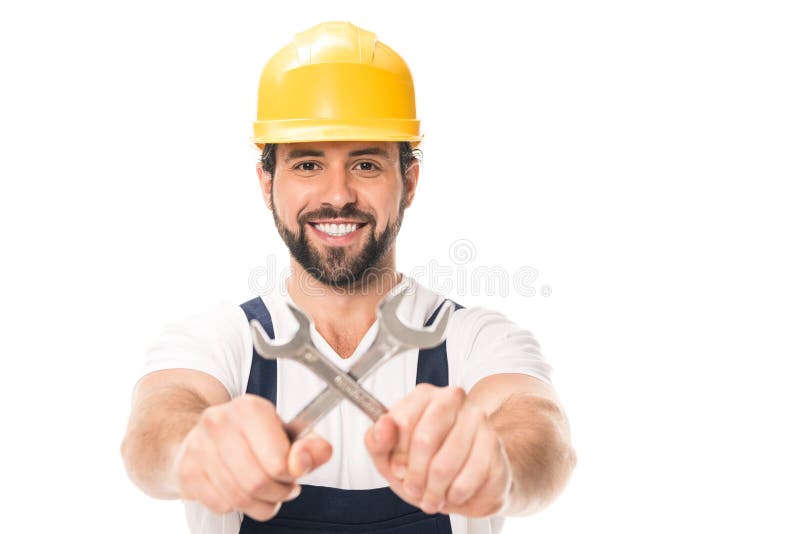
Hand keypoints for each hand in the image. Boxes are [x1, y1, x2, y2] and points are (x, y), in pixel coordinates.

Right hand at [170, 394, 331, 520]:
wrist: (204, 435)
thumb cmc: (252, 435)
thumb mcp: (290, 432)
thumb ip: (312, 447)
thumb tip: (303, 462)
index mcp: (250, 408)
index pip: (278, 461)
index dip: (291, 475)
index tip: (292, 472)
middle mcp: (219, 422)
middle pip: (258, 483)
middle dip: (278, 493)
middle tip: (283, 487)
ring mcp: (198, 448)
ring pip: (240, 498)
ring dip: (260, 504)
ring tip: (267, 492)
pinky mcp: (186, 472)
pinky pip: (221, 506)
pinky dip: (238, 507)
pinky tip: (241, 490)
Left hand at [364, 384, 511, 516]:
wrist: (469, 481)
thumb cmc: (427, 464)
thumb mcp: (390, 456)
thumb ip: (377, 441)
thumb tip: (383, 426)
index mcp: (423, 395)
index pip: (401, 420)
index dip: (397, 453)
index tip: (398, 469)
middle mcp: (452, 399)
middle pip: (424, 439)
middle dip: (416, 475)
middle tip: (415, 490)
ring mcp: (476, 418)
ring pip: (445, 462)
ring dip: (435, 490)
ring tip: (433, 497)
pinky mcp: (493, 442)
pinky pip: (470, 474)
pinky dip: (457, 493)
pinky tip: (454, 493)